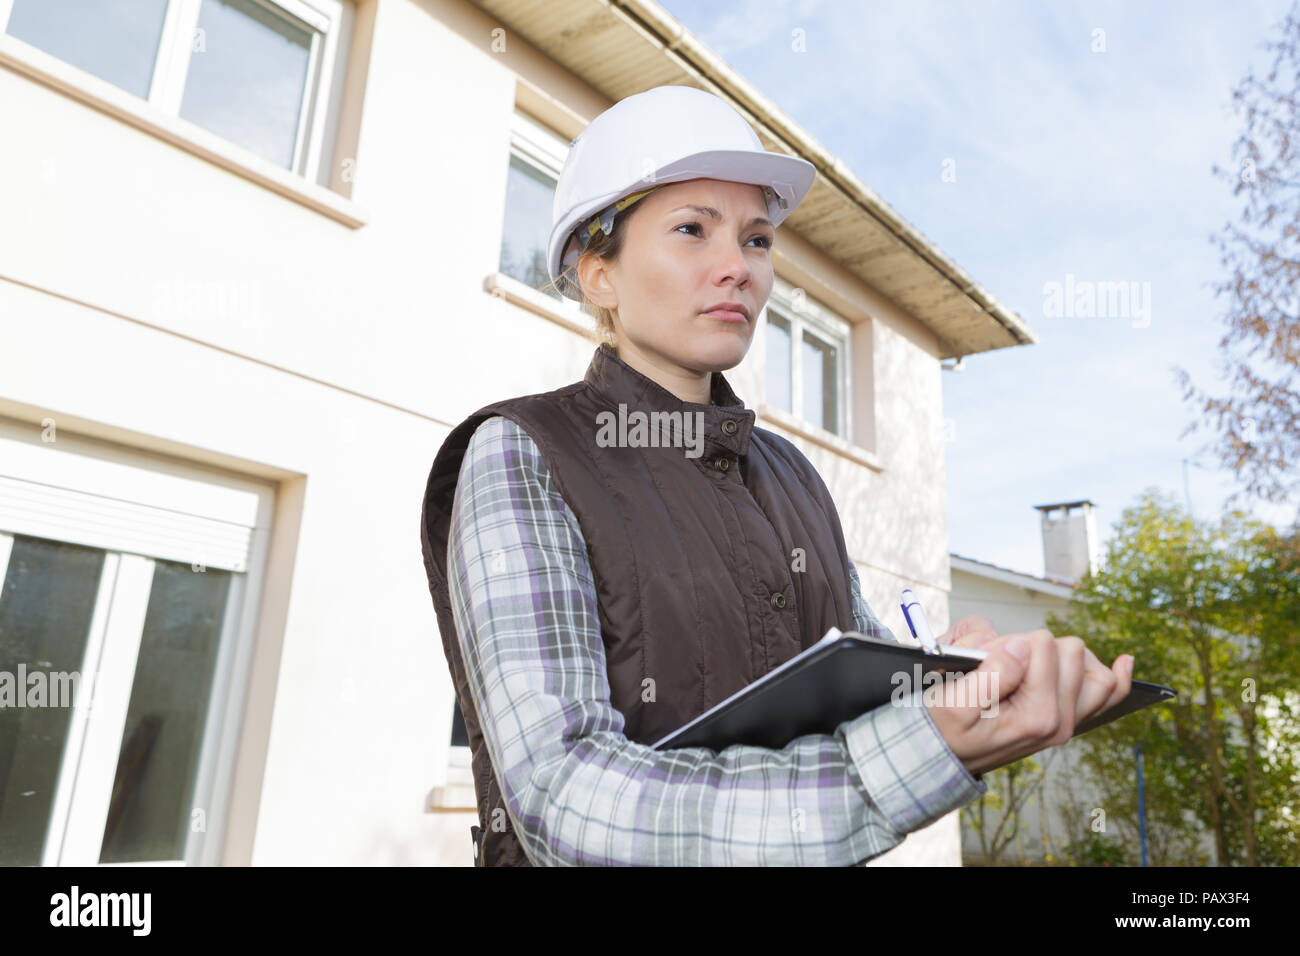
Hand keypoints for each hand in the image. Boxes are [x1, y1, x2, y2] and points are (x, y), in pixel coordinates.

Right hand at [923, 627, 1134, 776]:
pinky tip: (1123, 662)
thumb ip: (992, 672)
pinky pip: (1111, 692)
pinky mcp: (1070, 719)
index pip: (1041, 645)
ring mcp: (1069, 722)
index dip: (1008, 641)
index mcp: (1037, 716)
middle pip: (1070, 650)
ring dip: (1061, 654)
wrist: (944, 754)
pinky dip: (1118, 674)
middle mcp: (1061, 721)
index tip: (985, 658)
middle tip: (1000, 662)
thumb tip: (1023, 646)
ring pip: (1092, 664)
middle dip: (1033, 644)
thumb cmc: (946, 726)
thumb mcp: (954, 702)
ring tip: (1029, 663)